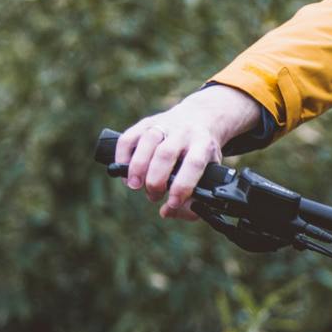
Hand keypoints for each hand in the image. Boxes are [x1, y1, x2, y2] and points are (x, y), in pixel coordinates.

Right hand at [116, 84, 263, 219]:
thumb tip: (167, 212)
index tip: (173, 203)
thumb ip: (193, 199)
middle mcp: (184, 132)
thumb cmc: (202, 155)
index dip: (182, 186)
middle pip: (166, 154)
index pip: (194, 164)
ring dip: (137, 167)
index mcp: (204, 145)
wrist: (202, 118)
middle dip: (156, 180)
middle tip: (154, 196)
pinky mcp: (146, 123)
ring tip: (134, 186)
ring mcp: (164, 125)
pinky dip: (121, 157)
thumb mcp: (209, 174)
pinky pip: (128, 138)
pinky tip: (124, 174)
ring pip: (148, 141)